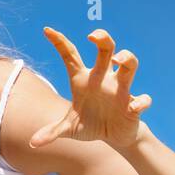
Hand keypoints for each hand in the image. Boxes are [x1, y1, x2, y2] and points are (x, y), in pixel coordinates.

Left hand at [29, 27, 152, 151]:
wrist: (114, 137)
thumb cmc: (92, 124)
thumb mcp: (69, 129)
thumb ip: (52, 132)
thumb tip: (32, 144)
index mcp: (84, 79)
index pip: (71, 55)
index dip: (59, 42)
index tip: (47, 30)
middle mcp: (103, 79)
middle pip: (106, 49)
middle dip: (102, 38)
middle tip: (93, 36)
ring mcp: (120, 90)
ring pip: (129, 65)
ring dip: (126, 59)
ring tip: (117, 60)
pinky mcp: (134, 105)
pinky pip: (142, 99)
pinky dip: (140, 102)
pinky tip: (133, 108)